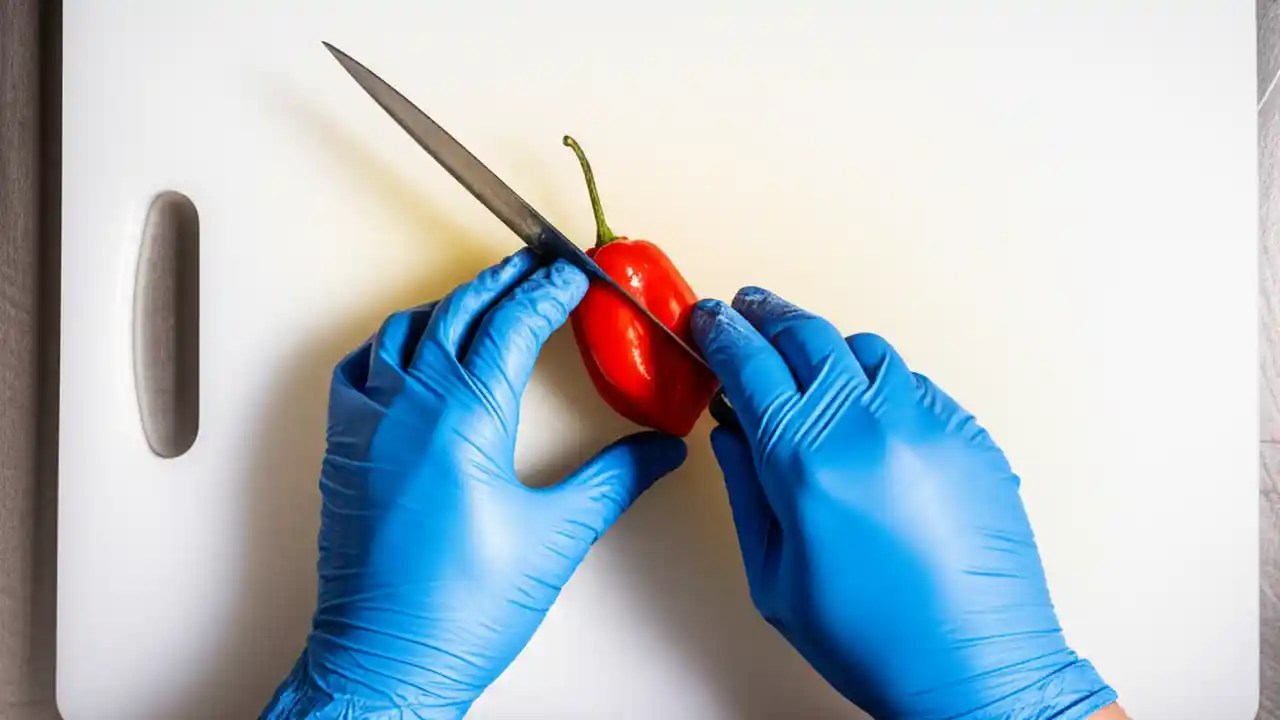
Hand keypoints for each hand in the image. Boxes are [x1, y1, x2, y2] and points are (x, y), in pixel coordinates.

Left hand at [262, 250, 686, 718]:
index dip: (547, 292)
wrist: (384, 664)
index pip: (512, 324)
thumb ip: (613, 481)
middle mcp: (407, 407)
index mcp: (462, 417)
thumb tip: (659, 452)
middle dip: (503, 282)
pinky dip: (391, 344)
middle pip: (458, 312)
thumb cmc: (457, 612)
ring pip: (406, 331)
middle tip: (538, 268)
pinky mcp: (344, 450)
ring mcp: (367, 425)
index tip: (573, 275)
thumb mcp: (555, 538)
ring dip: (449, 305)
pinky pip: (360, 368)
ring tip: (485, 299)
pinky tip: (411, 351)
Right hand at [691, 287, 1117, 719]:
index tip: (706, 319)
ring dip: (825, 343)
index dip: (721, 333)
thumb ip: (746, 490)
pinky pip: (914, 383)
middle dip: (767, 314)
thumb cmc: (873, 639)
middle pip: (807, 335)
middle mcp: (869, 427)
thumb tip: (731, 432)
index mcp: (808, 462)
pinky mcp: (969, 436)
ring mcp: (928, 425)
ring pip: (866, 349)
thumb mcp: (775, 577)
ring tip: (805, 356)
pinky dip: (879, 380)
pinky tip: (866, 406)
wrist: (976, 668)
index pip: (751, 364)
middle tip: (747, 307)